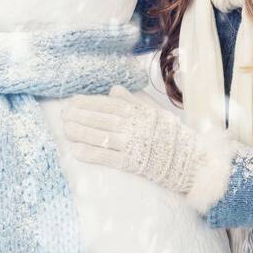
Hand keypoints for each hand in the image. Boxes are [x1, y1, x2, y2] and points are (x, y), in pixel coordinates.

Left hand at [61, 85, 204, 193]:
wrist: (189, 159)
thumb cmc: (171, 134)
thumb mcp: (154, 111)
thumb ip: (133, 100)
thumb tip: (114, 90)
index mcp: (137, 112)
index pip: (107, 105)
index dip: (87, 103)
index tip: (72, 102)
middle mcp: (132, 127)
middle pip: (99, 120)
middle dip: (78, 117)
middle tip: (63, 115)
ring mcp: (131, 145)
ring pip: (99, 136)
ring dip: (79, 133)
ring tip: (65, 131)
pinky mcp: (131, 163)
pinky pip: (106, 157)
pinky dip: (90, 153)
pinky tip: (76, 150)